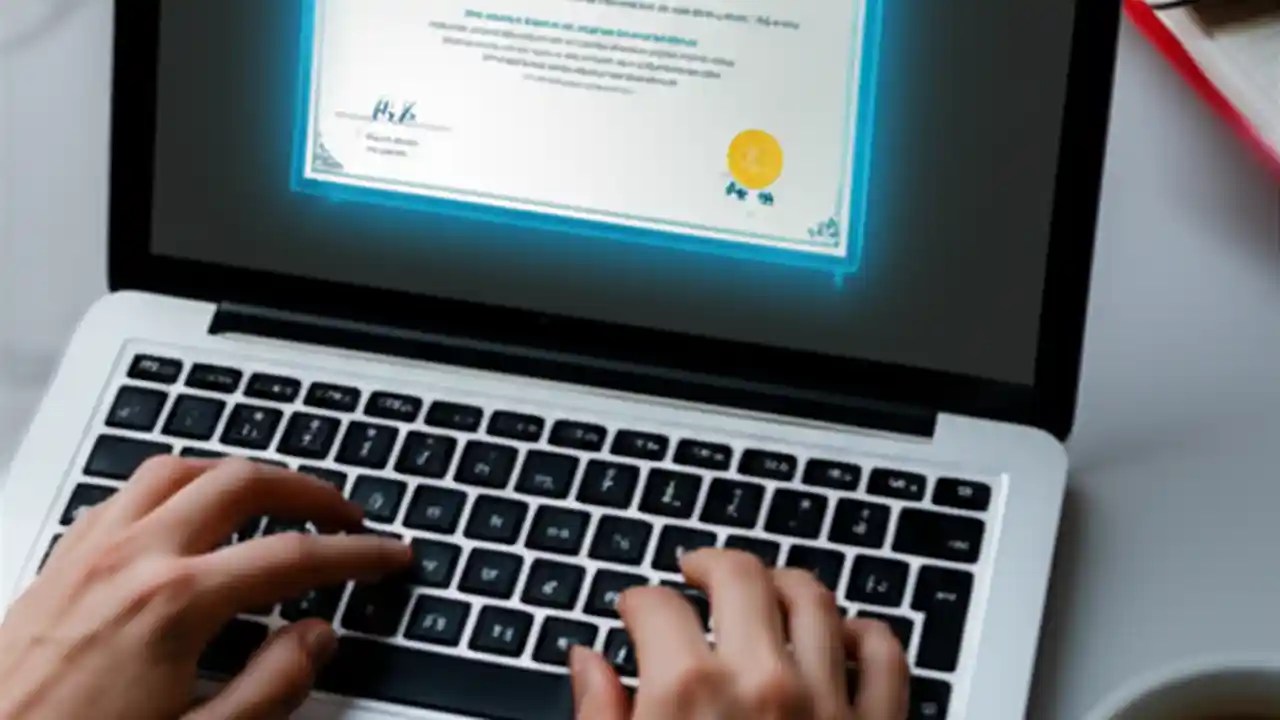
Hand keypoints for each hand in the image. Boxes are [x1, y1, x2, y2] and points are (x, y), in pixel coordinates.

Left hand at [0, 456, 411, 719]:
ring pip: (179, 470)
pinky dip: (175, 487)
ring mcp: (89, 553)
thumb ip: (270, 688)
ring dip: (239, 475)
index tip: (390, 554)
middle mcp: (131, 560)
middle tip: (345, 515)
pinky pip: (125, 493)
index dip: (357, 553)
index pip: (293, 557)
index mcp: (173, 604)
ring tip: (274, 497)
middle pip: (241, 483)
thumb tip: (317, 637)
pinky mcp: (59, 562)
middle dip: (307, 491)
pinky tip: (187, 514)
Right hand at [570, 549, 909, 719]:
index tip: (635, 610)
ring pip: (814, 599)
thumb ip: (601, 715)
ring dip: (785, 585)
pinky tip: (841, 635)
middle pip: (741, 575)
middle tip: (696, 571)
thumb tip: (587, 664)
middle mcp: (762, 683)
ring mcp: (827, 702)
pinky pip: (885, 655)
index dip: (636, 602)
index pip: (654, 606)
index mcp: (688, 693)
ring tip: (765, 592)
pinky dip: (866, 634)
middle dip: (711, 563)